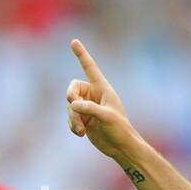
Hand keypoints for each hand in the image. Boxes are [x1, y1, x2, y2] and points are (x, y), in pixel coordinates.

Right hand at [67, 39, 139, 164]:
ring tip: (81, 130)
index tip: (74, 41)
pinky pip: (70, 117)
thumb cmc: (120, 130)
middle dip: (71, 99)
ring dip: (72, 118)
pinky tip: (80, 134)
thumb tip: (72, 104)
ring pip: (70, 106)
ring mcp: (87, 107)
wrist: (121, 148)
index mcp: (103, 89)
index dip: (82, 55)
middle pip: (72, 88)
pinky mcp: (83, 118)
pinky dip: (72, 125)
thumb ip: (90, 108)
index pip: (90, 68)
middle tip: (74, 108)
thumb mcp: (107, 117)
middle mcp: (94, 95)